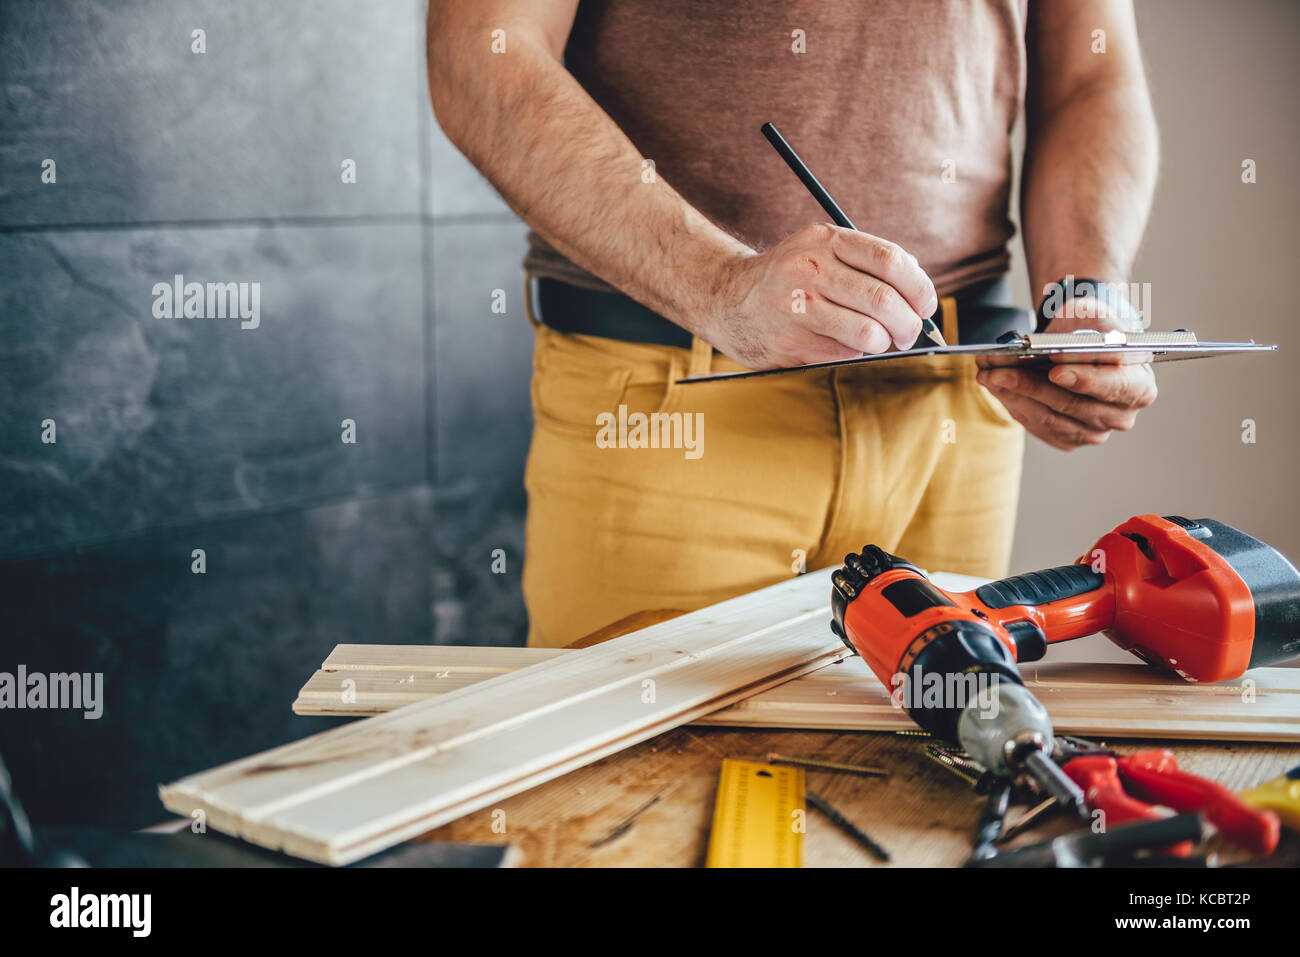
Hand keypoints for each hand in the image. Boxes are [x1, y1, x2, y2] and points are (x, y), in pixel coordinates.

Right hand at [704, 223, 937, 368]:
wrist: (727, 299)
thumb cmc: (789, 278)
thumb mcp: (820, 251)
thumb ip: (865, 262)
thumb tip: (919, 292)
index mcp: (825, 241)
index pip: (890, 261)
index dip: (919, 287)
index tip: (926, 305)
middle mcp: (811, 270)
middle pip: (883, 299)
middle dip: (908, 323)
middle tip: (910, 333)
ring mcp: (798, 307)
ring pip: (868, 332)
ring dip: (884, 342)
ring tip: (880, 341)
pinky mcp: (791, 341)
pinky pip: (844, 353)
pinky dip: (855, 352)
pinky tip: (842, 343)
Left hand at [975, 296, 1157, 449]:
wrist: (1082, 343)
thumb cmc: (1092, 328)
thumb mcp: (1097, 317)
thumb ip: (1090, 333)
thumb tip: (1062, 353)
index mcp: (1139, 386)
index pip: (1114, 386)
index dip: (1084, 379)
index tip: (1055, 370)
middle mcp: (1121, 415)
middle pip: (1072, 405)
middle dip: (1031, 386)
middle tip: (998, 370)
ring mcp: (1094, 431)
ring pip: (1048, 418)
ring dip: (1013, 396)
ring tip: (987, 375)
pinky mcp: (1068, 438)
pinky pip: (1037, 426)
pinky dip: (1014, 405)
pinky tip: (996, 387)